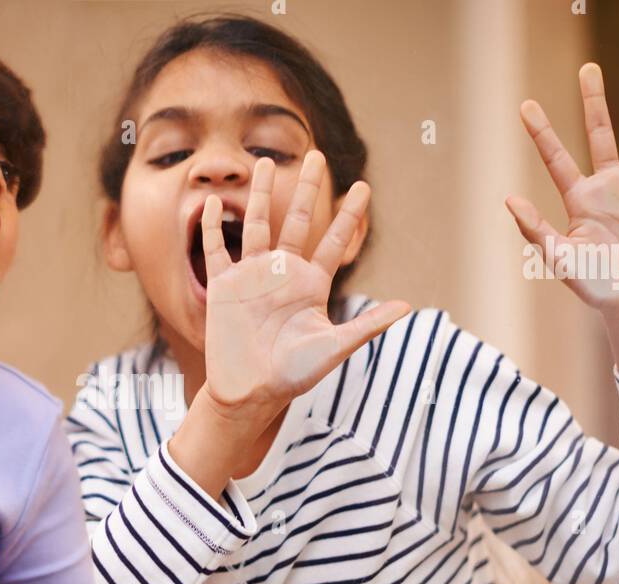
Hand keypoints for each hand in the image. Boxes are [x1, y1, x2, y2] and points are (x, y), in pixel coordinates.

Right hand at [200, 151, 410, 418]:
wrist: (250, 392)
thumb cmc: (293, 375)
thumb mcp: (333, 348)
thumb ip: (367, 326)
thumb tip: (407, 306)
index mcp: (311, 285)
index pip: (334, 240)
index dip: (349, 214)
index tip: (362, 186)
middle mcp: (282, 274)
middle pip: (296, 220)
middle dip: (306, 189)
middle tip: (316, 156)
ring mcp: (252, 277)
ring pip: (255, 225)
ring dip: (257, 195)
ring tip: (263, 163)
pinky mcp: (224, 286)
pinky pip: (216, 250)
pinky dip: (213, 227)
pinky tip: (211, 203)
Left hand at [507, 63, 618, 321]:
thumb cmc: (594, 286)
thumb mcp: (559, 258)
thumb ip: (535, 229)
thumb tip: (509, 200)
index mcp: (579, 199)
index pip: (556, 158)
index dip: (541, 131)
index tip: (525, 105)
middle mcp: (608, 188)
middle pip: (600, 134)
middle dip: (594, 102)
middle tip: (588, 69)